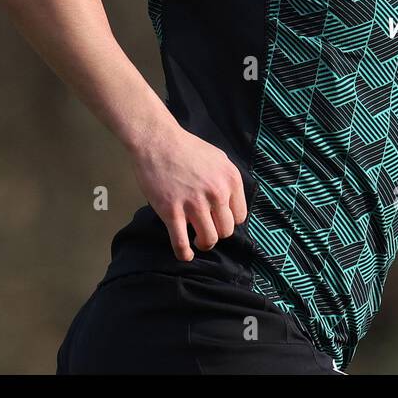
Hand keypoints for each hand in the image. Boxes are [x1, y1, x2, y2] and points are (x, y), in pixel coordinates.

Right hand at [129, 126, 247, 261]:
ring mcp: (194, 203)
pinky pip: (181, 242)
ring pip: (208, 239)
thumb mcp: (219, 159)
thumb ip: (227, 181)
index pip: (240, 216)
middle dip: (217, 234)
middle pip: (226, 230)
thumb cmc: (187, 148)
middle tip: (207, 231)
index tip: (219, 221)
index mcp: (230, 179)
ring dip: (203, 244)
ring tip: (198, 242)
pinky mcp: (171, 211)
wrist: (158, 141)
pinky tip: (185, 255)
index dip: (229, 221)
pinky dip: (184, 253)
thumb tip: (231, 203)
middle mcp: (216, 193)